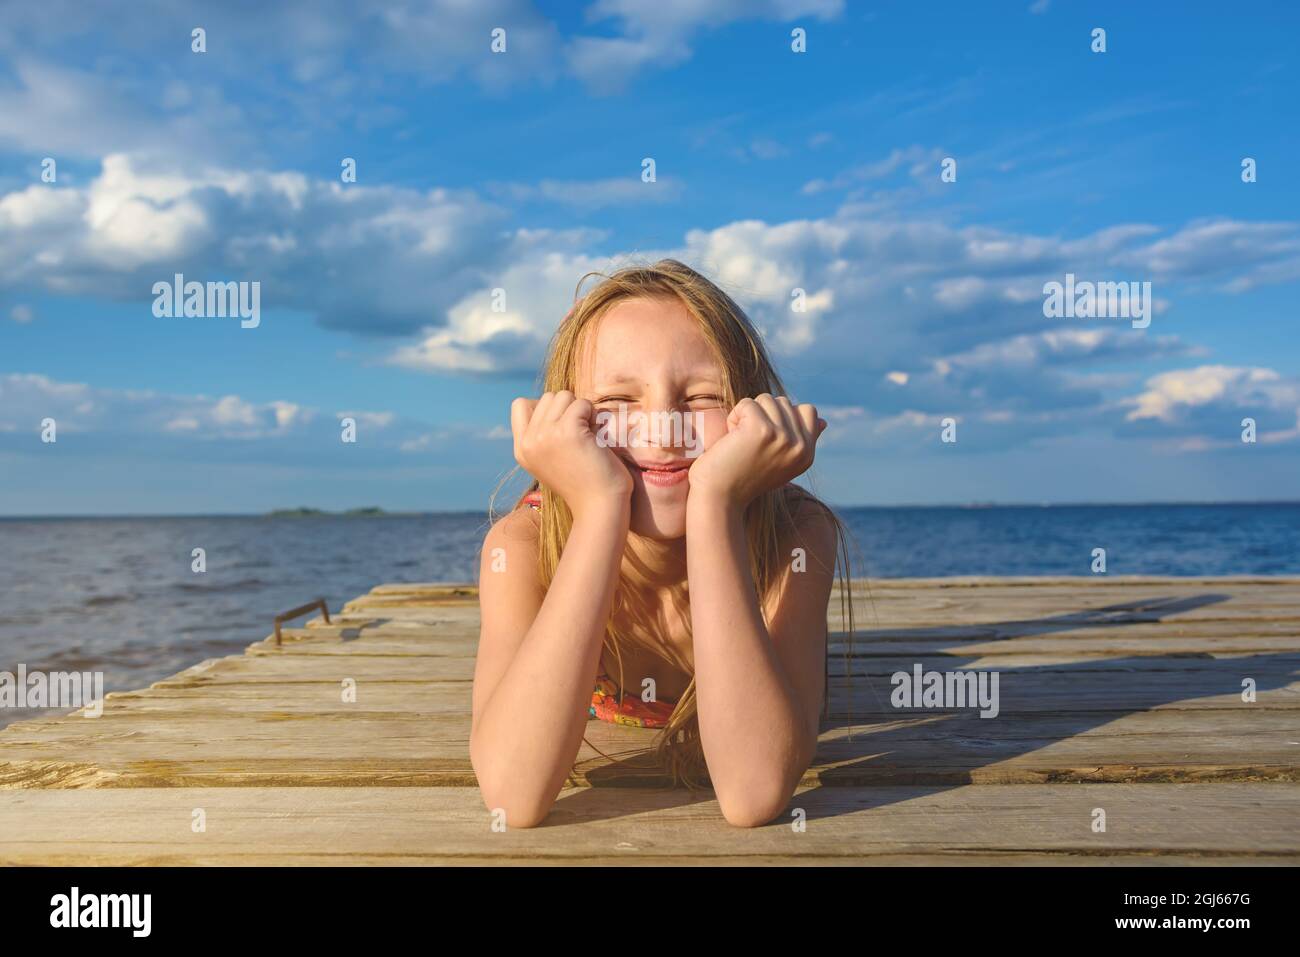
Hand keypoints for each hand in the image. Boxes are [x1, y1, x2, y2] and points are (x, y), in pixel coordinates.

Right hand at [511, 391, 632, 517]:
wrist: (599, 507)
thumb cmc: (584, 483)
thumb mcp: (550, 460)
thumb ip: (542, 435)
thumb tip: (552, 401)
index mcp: (521, 450)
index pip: (520, 404)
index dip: (544, 407)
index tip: (561, 427)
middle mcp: (528, 441)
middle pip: (547, 397)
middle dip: (568, 409)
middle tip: (580, 436)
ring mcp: (545, 435)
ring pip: (563, 396)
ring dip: (581, 410)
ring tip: (588, 436)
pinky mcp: (568, 430)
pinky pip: (582, 403)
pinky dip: (594, 416)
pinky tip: (596, 438)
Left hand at [687, 394, 826, 507]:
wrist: (719, 499)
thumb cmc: (743, 479)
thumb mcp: (780, 462)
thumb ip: (801, 441)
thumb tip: (824, 421)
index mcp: (807, 455)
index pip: (808, 411)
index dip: (782, 415)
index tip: (764, 437)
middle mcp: (800, 447)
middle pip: (784, 402)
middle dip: (761, 415)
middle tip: (748, 443)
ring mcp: (784, 438)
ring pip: (766, 400)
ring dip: (746, 415)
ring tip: (740, 440)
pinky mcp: (763, 430)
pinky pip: (748, 403)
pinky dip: (734, 417)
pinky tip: (731, 439)